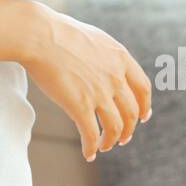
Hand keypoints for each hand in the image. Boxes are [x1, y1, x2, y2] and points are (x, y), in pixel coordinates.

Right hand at [20, 1, 151, 161]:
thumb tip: (105, 65)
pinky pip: (91, 134)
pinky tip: (88, 153)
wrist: (40, 35)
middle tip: (122, 138)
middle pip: (131, 112)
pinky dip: (92, 147)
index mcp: (120, 58)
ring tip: (104, 146)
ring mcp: (99, 92)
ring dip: (110, 141)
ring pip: (115, 127)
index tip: (143, 117)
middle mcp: (115, 77)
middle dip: (128, 129)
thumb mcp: (94, 38)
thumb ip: (105, 55)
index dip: (145, 106)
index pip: (143, 88)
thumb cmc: (58, 32)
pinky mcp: (80, 105)